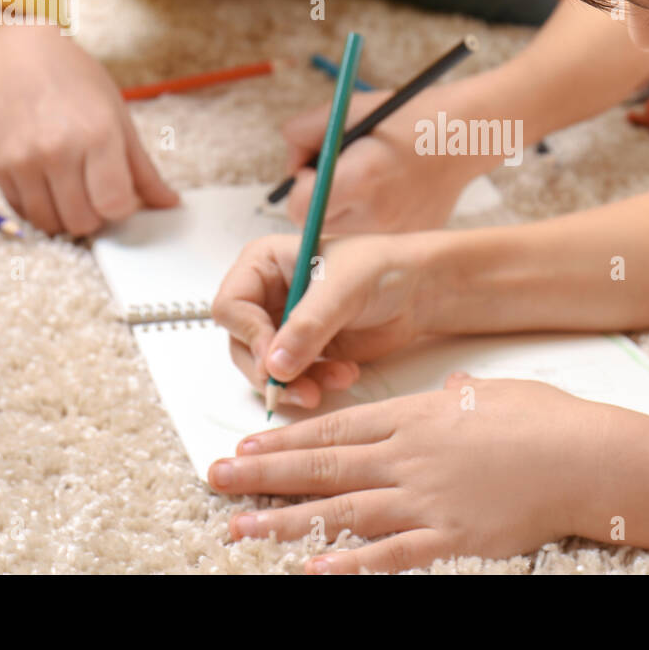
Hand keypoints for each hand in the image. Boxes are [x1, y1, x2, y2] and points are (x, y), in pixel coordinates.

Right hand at [0, 24, 178, 235]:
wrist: (21, 59)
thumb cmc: (78, 86)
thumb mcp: (120, 119)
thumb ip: (143, 169)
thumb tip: (170, 204)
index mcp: (97, 135)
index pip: (113, 205)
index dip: (122, 208)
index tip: (121, 194)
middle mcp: (56, 150)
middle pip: (82, 222)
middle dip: (96, 215)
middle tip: (97, 192)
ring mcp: (23, 160)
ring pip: (50, 224)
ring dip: (67, 217)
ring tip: (74, 189)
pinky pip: (24, 212)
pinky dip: (41, 208)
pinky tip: (50, 184)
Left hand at [209, 374, 613, 572]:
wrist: (586, 455)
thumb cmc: (545, 419)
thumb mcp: (491, 392)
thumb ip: (458, 396)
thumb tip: (447, 391)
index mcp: (417, 416)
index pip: (336, 428)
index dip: (286, 438)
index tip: (247, 445)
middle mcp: (410, 455)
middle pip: (323, 464)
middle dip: (264, 475)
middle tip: (216, 479)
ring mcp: (427, 498)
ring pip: (341, 509)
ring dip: (285, 521)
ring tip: (238, 527)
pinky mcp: (450, 538)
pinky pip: (389, 555)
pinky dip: (346, 564)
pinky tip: (309, 571)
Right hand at [212, 232, 428, 407]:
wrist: (417, 290)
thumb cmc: (380, 268)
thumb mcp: (342, 289)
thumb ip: (307, 326)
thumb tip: (274, 364)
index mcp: (263, 264)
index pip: (231, 306)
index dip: (248, 334)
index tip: (272, 357)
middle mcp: (266, 296)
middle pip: (241, 344)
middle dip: (268, 370)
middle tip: (294, 385)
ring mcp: (283, 326)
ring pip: (264, 368)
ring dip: (294, 383)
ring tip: (326, 385)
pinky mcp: (304, 353)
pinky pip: (293, 380)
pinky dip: (314, 385)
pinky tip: (344, 376)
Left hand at [279, 90, 478, 233]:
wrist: (465, 136)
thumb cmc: (407, 117)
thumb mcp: (351, 110)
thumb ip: (306, 131)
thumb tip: (290, 161)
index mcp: (359, 179)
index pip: (299, 208)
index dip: (299, 187)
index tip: (314, 170)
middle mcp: (376, 214)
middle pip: (316, 225)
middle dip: (317, 199)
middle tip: (340, 172)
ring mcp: (394, 232)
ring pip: (342, 232)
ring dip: (343, 209)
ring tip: (370, 180)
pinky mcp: (408, 239)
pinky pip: (371, 235)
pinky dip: (370, 217)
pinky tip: (391, 191)